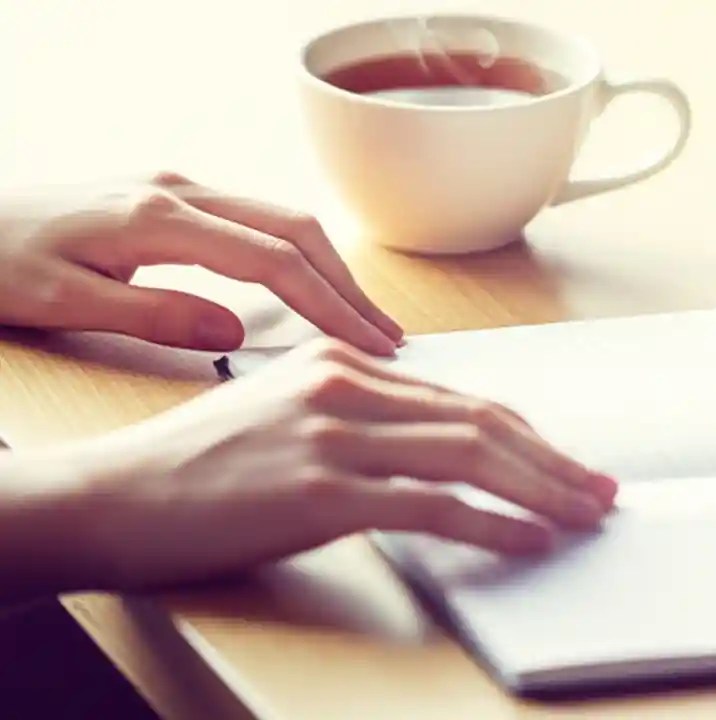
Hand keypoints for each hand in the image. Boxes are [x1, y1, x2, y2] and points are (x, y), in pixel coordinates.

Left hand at [0, 171, 401, 354]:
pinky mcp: (169, 198)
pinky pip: (255, 221)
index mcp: (158, 218)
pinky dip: (296, 256)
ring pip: (281, 220)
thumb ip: (153, 316)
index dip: (329, 304)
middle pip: (294, 228)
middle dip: (348, 283)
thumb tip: (236, 335)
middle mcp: (178, 192)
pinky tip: (310, 286)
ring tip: (363, 317)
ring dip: (329, 267)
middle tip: (388, 336)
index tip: (368, 343)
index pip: (273, 260)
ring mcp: (177, 189)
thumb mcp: (60, 303)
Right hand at [0, 339, 616, 592]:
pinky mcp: (321, 490)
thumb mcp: (284, 417)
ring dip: (542, 490)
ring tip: (584, 517)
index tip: (570, 463)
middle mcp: (347, 386)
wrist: (112, 497)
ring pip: (470, 456)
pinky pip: (433, 506)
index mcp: (343, 362)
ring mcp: (335, 436)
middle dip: (554, 461)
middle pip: (483, 420)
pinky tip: (528, 541)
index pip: (465, 399)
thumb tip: (435, 445)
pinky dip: (492, 525)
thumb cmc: (197, 467)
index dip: (530, 435)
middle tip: (601, 492)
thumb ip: (358, 419)